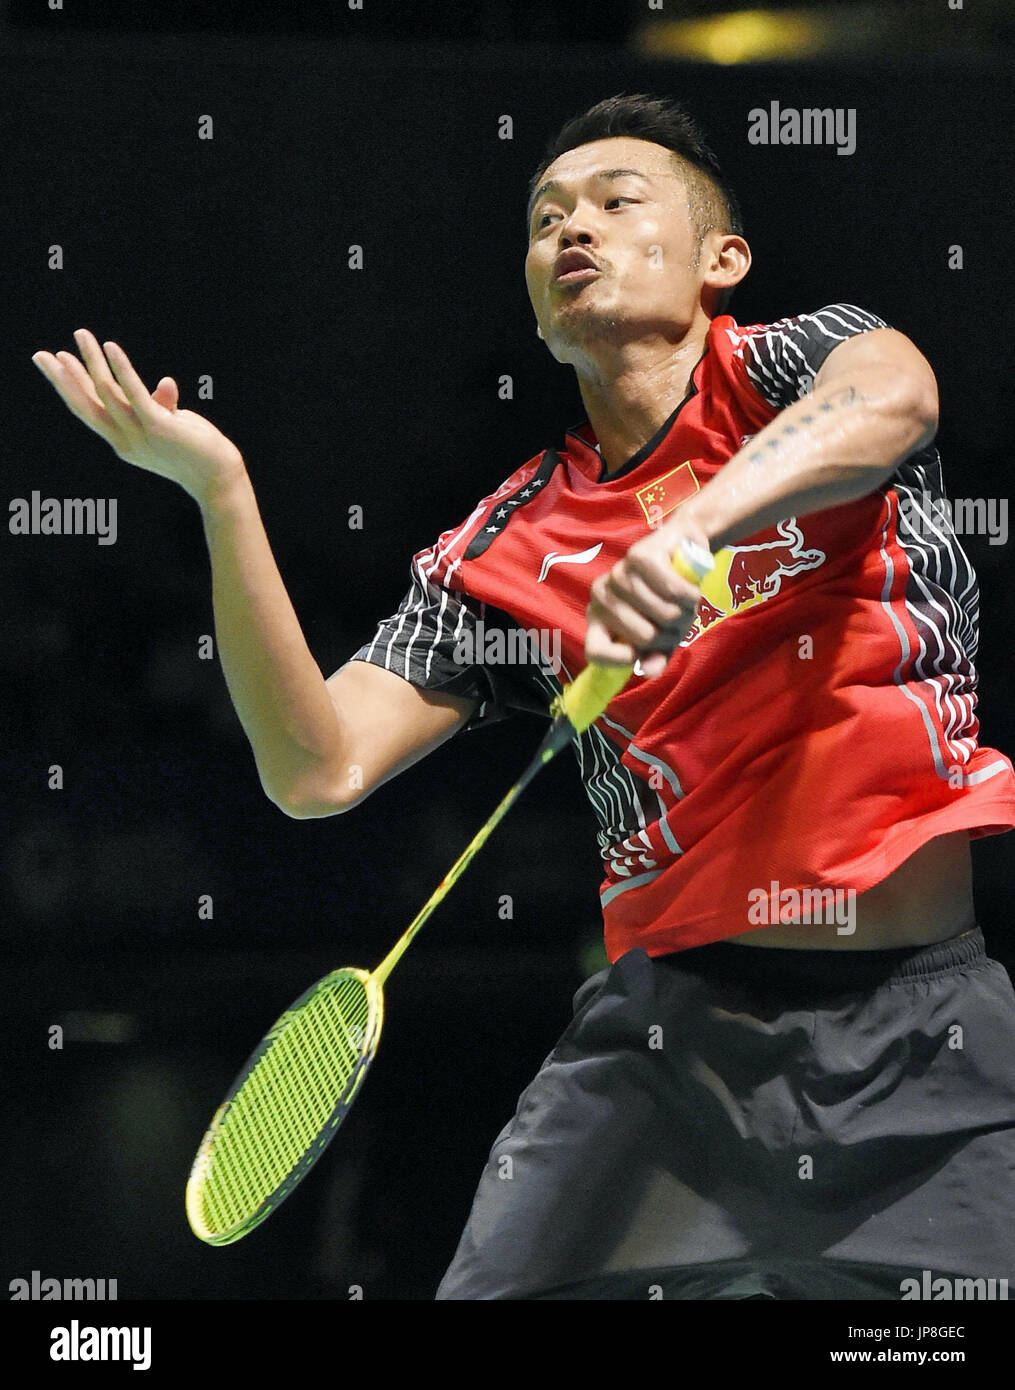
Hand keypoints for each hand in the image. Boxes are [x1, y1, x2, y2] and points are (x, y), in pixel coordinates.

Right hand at [31, 329, 245, 504]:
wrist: (218, 479)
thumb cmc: (197, 452)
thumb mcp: (171, 426)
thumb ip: (161, 405)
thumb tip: (166, 382)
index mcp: (122, 442)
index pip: (88, 411)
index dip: (69, 387)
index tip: (53, 363)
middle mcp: (124, 441)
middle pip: (84, 405)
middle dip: (61, 378)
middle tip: (40, 354)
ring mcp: (140, 435)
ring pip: (106, 392)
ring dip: (91, 361)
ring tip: (81, 335)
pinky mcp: (159, 427)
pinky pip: (135, 393)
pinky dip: (122, 368)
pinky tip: (110, 347)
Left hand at [585, 519, 712, 677]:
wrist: (683, 549)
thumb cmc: (668, 597)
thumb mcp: (664, 634)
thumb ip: (655, 655)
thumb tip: (648, 671)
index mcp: (599, 619)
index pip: (595, 652)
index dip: (622, 659)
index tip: (643, 653)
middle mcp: (601, 596)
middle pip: (643, 637)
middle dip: (671, 633)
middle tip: (678, 618)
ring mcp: (617, 574)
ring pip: (662, 613)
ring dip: (685, 611)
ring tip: (684, 601)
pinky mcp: (639, 556)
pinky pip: (673, 590)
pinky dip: (690, 594)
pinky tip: (689, 586)